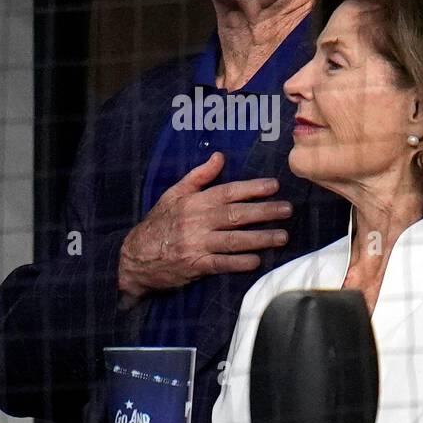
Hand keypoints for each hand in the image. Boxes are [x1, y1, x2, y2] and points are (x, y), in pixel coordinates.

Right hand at [117, 152, 292, 299]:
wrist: (134, 257)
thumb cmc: (158, 224)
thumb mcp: (173, 195)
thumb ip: (198, 176)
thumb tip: (220, 157)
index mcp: (193, 202)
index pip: (227, 192)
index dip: (251, 188)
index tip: (274, 186)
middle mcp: (196, 221)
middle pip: (235, 215)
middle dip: (264, 212)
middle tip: (287, 210)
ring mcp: (196, 244)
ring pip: (233, 239)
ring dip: (260, 238)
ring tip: (282, 236)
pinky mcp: (195, 265)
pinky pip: (220, 264)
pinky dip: (239, 263)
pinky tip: (257, 261)